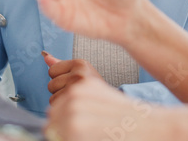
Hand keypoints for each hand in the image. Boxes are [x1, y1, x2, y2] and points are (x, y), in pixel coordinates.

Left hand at [43, 51, 104, 104]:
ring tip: (75, 100)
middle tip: (74, 93)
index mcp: (81, 64)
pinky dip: (62, 110)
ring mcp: (78, 88)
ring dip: (61, 101)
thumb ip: (60, 64)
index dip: (59, 78)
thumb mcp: (80, 72)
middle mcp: (80, 74)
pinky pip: (57, 107)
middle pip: (51, 84)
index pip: (51, 70)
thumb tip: (45, 56)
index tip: (72, 82)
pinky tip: (74, 108)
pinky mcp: (76, 102)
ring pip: (53, 97)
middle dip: (59, 90)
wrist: (109, 105)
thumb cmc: (93, 90)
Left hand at [45, 77, 184, 140]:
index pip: (52, 74)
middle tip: (90, 112)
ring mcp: (74, 101)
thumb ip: (64, 69)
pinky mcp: (74, 123)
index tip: (85, 95)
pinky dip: (66, 134)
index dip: (65, 88)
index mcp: (82, 66)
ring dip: (64, 122)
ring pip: (50, 114)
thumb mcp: (89, 81)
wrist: (143, 124)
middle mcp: (78, 80)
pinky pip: (53, 130)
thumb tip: (44, 56)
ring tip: (89, 121)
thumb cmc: (115, 106)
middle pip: (51, 95)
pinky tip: (86, 131)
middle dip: (64, 107)